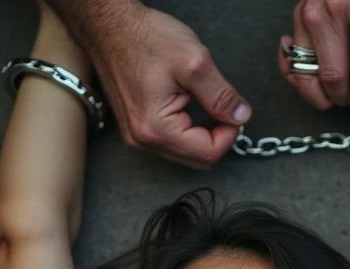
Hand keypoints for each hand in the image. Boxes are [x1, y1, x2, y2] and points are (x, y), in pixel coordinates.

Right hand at [78, 6, 251, 169]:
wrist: (108, 26)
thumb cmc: (143, 37)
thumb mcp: (194, 62)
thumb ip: (221, 95)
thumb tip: (241, 116)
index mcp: (157, 129)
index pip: (207, 154)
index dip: (229, 135)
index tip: (233, 112)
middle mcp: (144, 141)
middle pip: (197, 160)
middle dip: (216, 137)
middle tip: (223, 108)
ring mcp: (138, 138)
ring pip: (185, 154)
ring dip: (202, 135)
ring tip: (203, 103)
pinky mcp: (136, 130)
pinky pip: (171, 144)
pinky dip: (187, 132)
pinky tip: (188, 108)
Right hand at [278, 0, 349, 110]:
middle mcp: (334, 11)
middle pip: (334, 78)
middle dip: (346, 98)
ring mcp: (312, 13)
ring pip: (309, 74)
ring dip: (323, 94)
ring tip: (338, 93)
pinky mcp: (298, 15)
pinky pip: (292, 61)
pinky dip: (300, 78)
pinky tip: (316, 81)